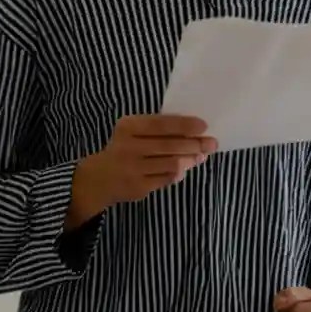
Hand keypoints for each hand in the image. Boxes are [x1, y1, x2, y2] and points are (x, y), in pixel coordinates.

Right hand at [66, 114, 215, 229]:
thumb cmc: (123, 148)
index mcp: (128, 127)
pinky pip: (167, 178)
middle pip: (170, 145)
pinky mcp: (139, 187)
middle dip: (194, 144)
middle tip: (211, 143)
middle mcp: (129, 147)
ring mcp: (134, 169)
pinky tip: (186, 168)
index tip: (204, 126)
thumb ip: (157, 129)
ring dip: (191, 159)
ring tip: (201, 156)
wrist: (99, 178)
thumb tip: (193, 130)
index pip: (161, 124)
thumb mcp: (133, 132)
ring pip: (171, 163)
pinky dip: (179, 173)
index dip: (185, 125)